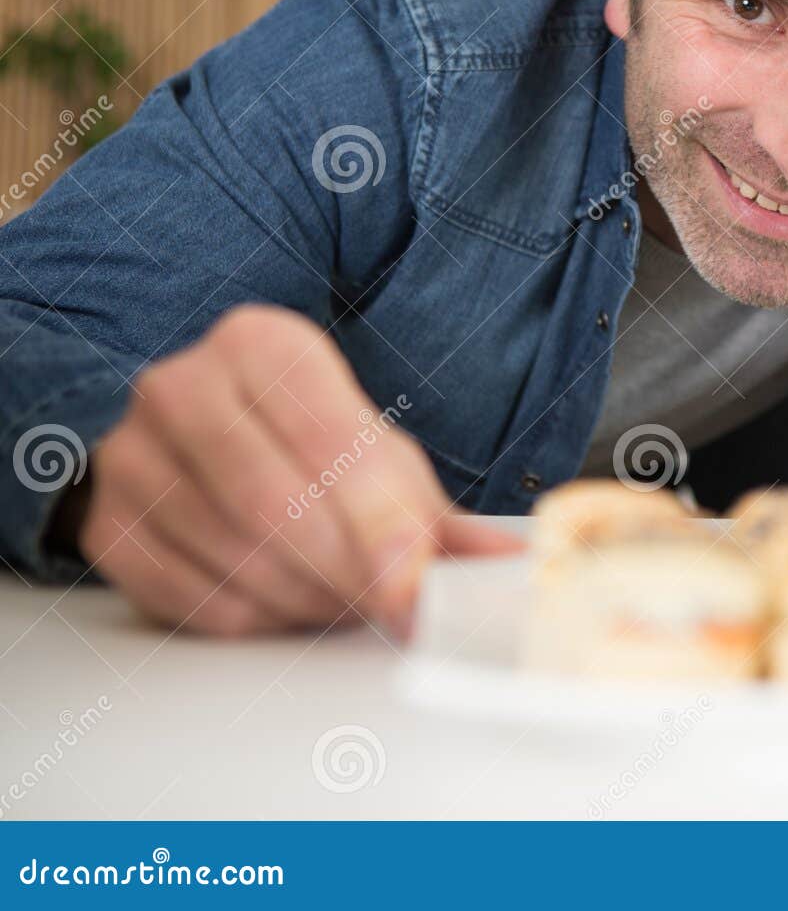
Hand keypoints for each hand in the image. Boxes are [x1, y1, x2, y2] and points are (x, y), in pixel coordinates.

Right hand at [78, 304, 520, 636]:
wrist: (206, 439)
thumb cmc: (309, 445)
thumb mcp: (379, 457)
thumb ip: (440, 518)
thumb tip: (510, 565)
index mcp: (263, 345)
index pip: (333, 445)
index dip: (383, 529)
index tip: (415, 590)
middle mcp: (183, 385)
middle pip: (276, 506)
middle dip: (348, 574)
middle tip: (390, 604)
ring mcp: (131, 453)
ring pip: (235, 557)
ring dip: (307, 599)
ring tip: (344, 596)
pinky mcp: (104, 523)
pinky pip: (191, 598)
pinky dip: (256, 616)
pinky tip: (286, 600)